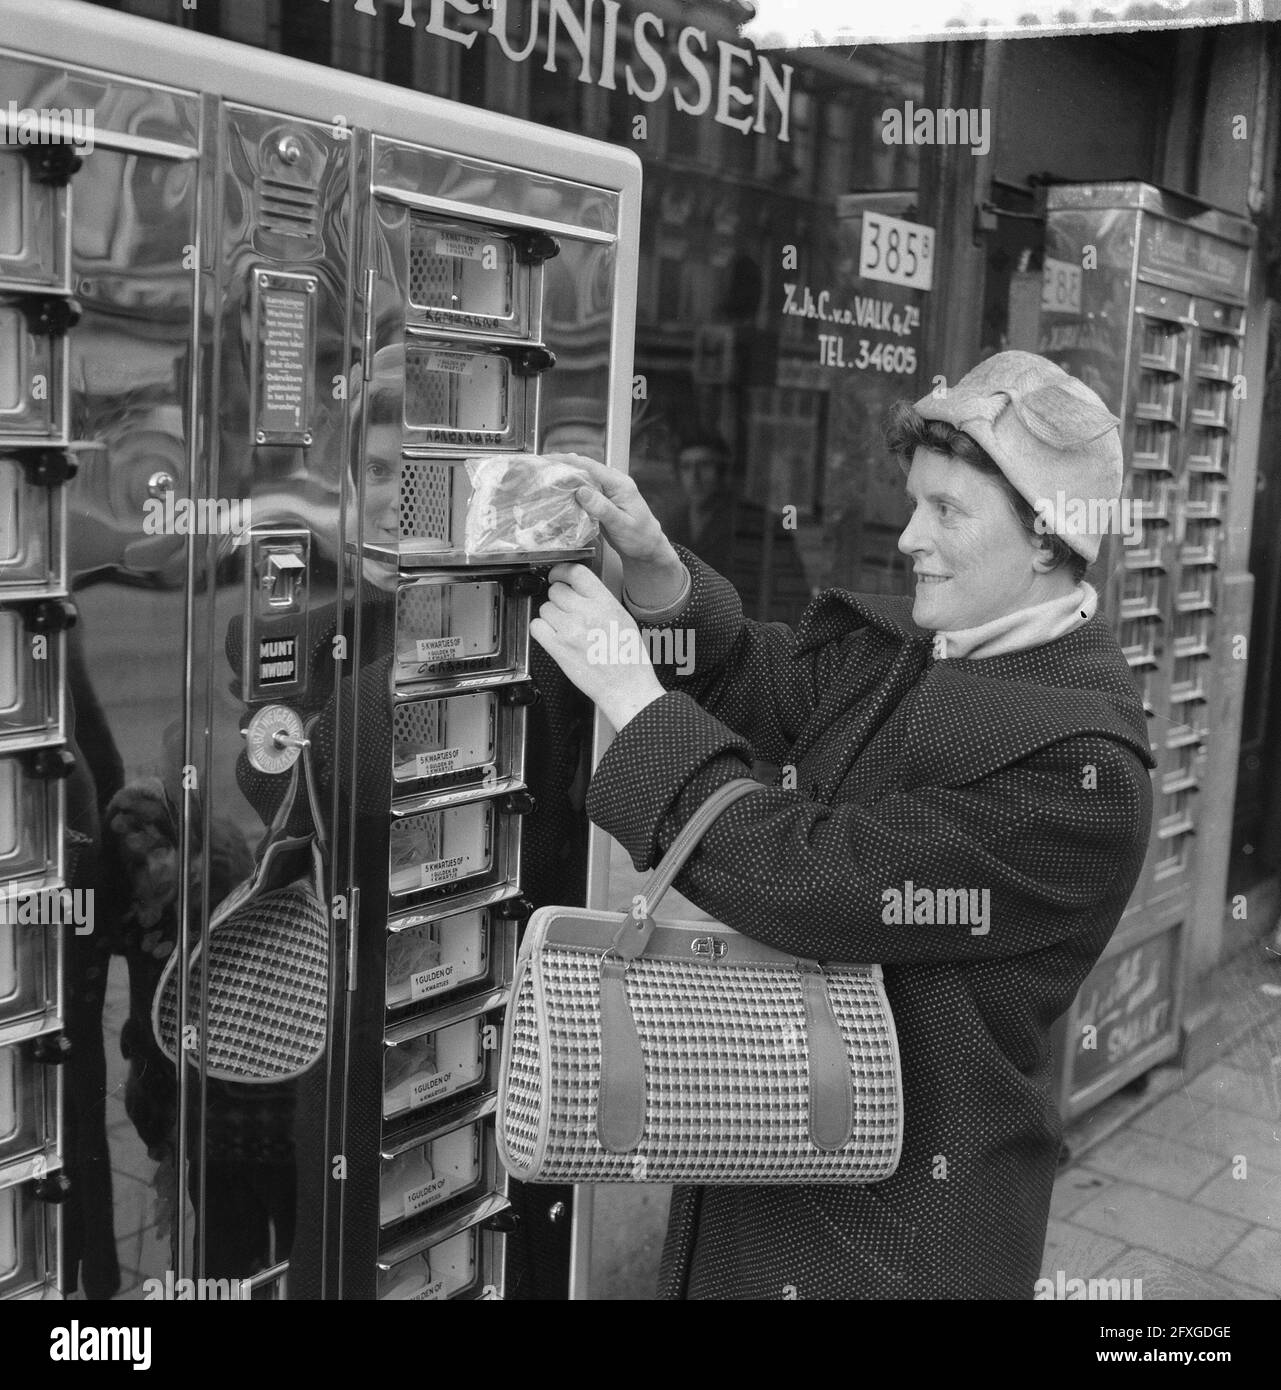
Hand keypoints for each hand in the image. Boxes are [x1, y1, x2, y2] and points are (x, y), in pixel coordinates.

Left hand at [529, 562, 665, 730]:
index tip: (558, 576)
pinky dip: (541, 630)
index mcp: (605, 603)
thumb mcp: (623, 618)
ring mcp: (570, 630)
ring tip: (565, 629)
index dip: (562, 572)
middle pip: (556, 590)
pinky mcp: (558, 648)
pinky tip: (553, 636)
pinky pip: (537, 626)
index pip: (576, 573)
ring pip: (545, 608)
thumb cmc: (629, 658)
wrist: (627, 687)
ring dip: (551, 616)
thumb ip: (601, 601)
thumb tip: (581, 590)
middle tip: (566, 611)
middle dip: (558, 599)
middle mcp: (587, 613)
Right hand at [543, 454, 686, 609]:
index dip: (568, 461)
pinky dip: (570, 489)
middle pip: (584, 468)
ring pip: (582, 478)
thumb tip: (582, 491)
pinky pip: (583, 491)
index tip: (550, 459)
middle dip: (562, 466)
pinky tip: (558, 492)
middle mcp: (613, 483)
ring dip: (564, 477)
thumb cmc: (640, 538)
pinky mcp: (602, 500)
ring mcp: (607, 491)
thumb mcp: (621, 524)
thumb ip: (602, 508)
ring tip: (544, 477)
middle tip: (541, 468)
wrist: (648, 550)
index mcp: (620, 484)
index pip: (591, 466)